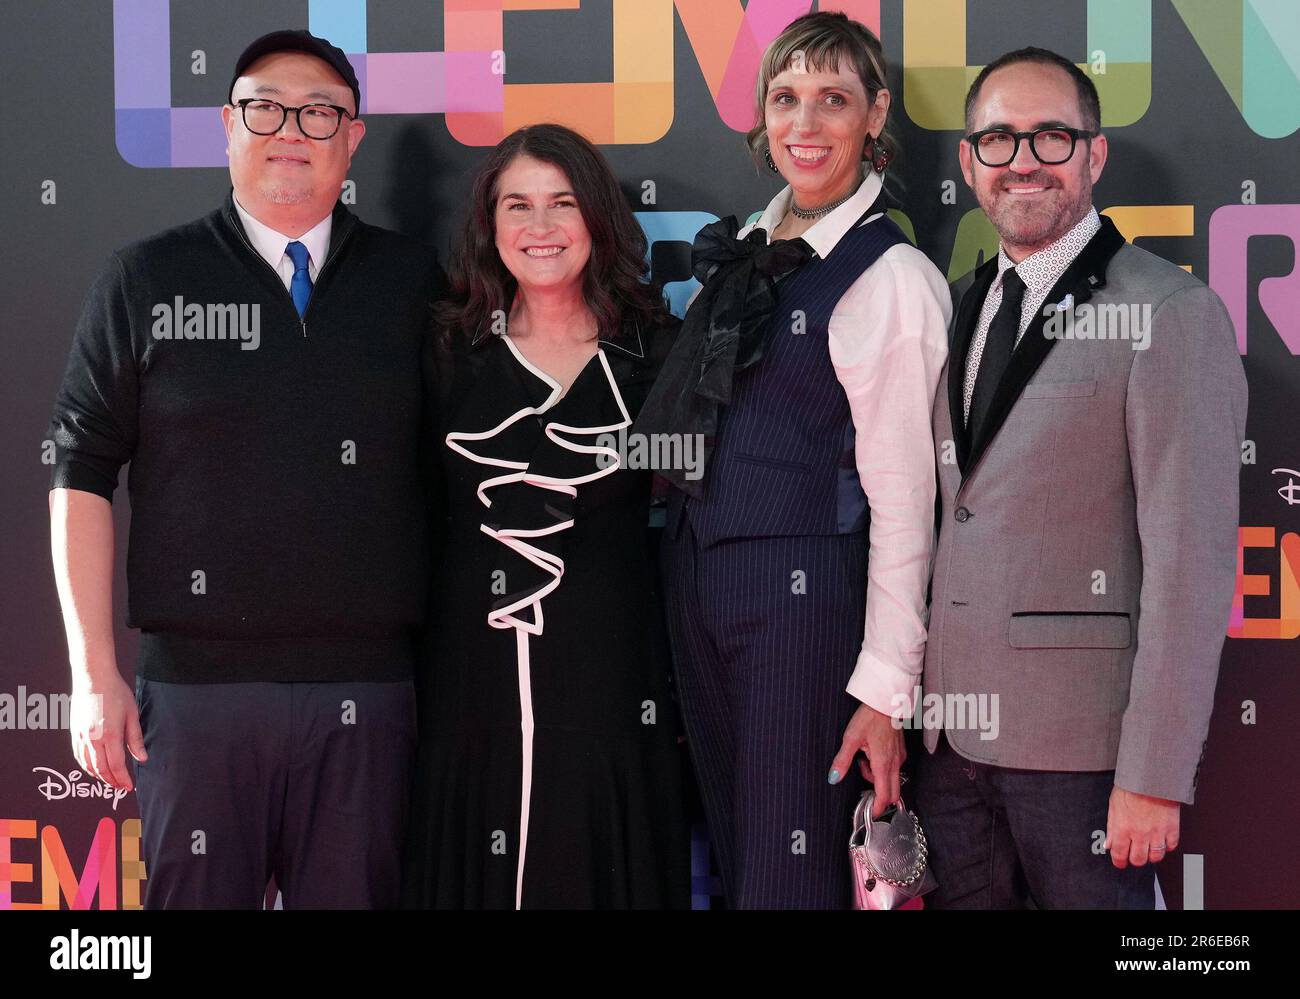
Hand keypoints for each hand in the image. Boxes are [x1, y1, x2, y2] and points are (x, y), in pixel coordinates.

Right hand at [70, 673, 145, 791]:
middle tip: (120, 787)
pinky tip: (95, 768)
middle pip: (101, 769)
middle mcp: (93, 739)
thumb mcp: (132, 715)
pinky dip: (86, 767)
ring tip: (110, 780)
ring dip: (99, 776)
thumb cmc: (116, 693)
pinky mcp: (74, 733)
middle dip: (111, 781)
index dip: (122, 779)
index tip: (129, 786)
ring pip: (87, 766)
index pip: (116, 766)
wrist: (93, 678)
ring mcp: (81, 737)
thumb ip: (135, 739)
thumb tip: (142, 759)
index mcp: (110, 735)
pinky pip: (78, 756)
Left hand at [828, 702, 904, 817]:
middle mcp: (894, 763)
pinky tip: (871, 752)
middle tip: (863, 782)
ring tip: (863, 758)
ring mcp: (899, 757)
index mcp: (882, 764)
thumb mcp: (851, 739)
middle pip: (892, 792)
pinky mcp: (900, 751)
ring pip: (891, 779)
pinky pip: (892, 768)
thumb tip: (834, 778)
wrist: (885, 702)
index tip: (871, 814)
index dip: (879, 808)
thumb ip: (842, 761)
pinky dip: (881, 768)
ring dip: (876, 778)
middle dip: (878, 795)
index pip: (884, 796)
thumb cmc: (869, 718)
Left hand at [1105, 786, 1179, 867]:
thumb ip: (1111, 827)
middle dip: (1135, 859)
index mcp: (1122, 828)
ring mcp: (1157, 833)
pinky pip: (1171, 846)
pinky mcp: (1172, 829)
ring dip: (1151, 855)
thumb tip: (1108, 844)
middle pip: (1138, 860)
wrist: (1151, 777)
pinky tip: (1161, 840)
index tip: (1120, 862)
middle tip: (1134, 854)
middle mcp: (1139, 834)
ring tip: (1148, 848)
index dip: (1119, 862)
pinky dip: (1166, 846)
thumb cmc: (1131, 787)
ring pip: (1155, 857)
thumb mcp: (1113, 806)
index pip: (1120, 855)